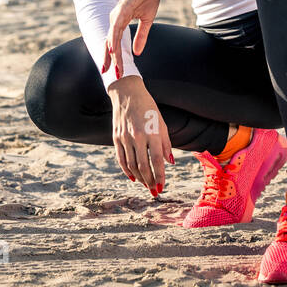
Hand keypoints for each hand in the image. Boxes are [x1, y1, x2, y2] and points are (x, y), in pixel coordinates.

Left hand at [105, 0, 159, 78]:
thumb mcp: (146, 21)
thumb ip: (141, 36)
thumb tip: (136, 53)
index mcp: (119, 22)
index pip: (114, 43)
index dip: (115, 58)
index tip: (117, 71)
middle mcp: (114, 20)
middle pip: (109, 44)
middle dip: (110, 61)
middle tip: (111, 76)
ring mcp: (116, 16)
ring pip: (112, 40)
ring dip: (114, 56)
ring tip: (115, 70)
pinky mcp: (121, 11)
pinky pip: (116, 29)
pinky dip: (114, 41)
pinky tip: (113, 51)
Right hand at [108, 75, 173, 195]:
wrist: (127, 94)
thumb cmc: (149, 109)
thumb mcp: (162, 123)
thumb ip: (166, 144)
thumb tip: (170, 163)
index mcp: (152, 132)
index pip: (156, 160)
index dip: (159, 176)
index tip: (162, 187)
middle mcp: (138, 136)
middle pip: (143, 166)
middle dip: (150, 182)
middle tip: (154, 192)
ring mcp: (125, 137)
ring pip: (131, 165)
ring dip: (139, 178)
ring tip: (146, 186)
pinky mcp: (116, 137)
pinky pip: (121, 158)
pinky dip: (126, 170)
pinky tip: (133, 178)